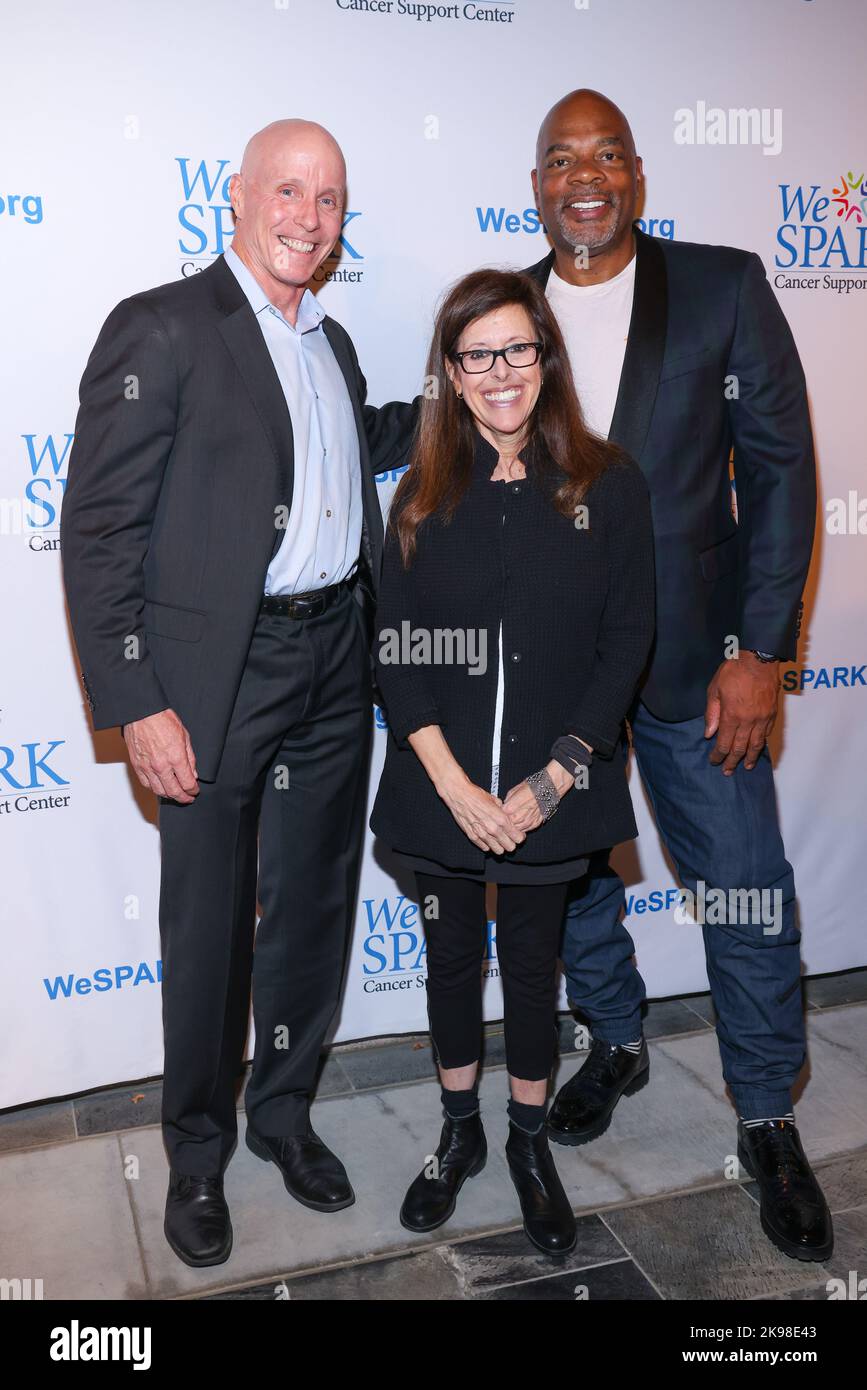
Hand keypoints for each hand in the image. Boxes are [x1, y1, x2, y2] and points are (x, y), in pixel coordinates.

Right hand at [124, 708, 199, 802]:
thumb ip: (190, 758)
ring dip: (169, 795)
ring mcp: (148, 767)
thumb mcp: (185, 736)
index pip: (187, 783)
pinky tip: (160, 787)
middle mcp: (161, 765)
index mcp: (176, 758)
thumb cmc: (162, 719)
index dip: (193, 790)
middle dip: (183, 798)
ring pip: (159, 791)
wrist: (141, 713)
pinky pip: (146, 784)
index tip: (195, 790)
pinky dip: (154, 789)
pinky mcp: (137, 766)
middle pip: (174, 792)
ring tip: (175, 794)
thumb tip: (193, 773)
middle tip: (187, 798)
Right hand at [437, 770, 525, 853]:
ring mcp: (482, 834)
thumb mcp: (495, 800)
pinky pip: (484, 848)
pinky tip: (487, 838)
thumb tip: (505, 814)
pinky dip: (488, 845)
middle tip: (509, 838)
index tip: (518, 834)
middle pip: (510, 847)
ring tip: (498, 839)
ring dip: (500, 846)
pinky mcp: (472, 836)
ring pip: (498, 851)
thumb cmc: (475, 795)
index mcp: (501, 819)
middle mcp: (493, 829)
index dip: (519, 836)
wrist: (459, 795)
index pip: (518, 838)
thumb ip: (502, 811)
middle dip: (511, 843)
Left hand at [503, 760, 571, 832]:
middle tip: (504, 819)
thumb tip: (504, 804)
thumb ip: (509, 798)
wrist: (551, 786)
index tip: (499, 812)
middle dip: (506, 822)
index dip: (499, 814)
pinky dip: (522, 828)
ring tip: (512, 823)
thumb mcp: (517, 788)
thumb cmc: (536, 784)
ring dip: (514, 827)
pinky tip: (520, 824)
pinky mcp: (537, 822)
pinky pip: (527, 829)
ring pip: (517, 829)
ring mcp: (530, 820)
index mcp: (513, 805)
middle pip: (508, 824)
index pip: (501, 815)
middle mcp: (521, 814)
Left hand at [705, 652, 778, 773]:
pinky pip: (767, 733)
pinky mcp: (772, 713)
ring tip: (747, 766)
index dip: (718, 756)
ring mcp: (762, 718)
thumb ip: (712, 713)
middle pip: (740, 748)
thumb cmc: (733, 671)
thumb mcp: (714, 689)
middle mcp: (748, 721)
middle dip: (732, 762)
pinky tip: (758, 748)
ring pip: (756, 744)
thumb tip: (709, 734)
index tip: (714, 761)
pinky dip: (762, 743)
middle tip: (728, 771)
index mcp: (731, 716)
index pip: (724, 743)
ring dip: (750, 757)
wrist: (758, 659)